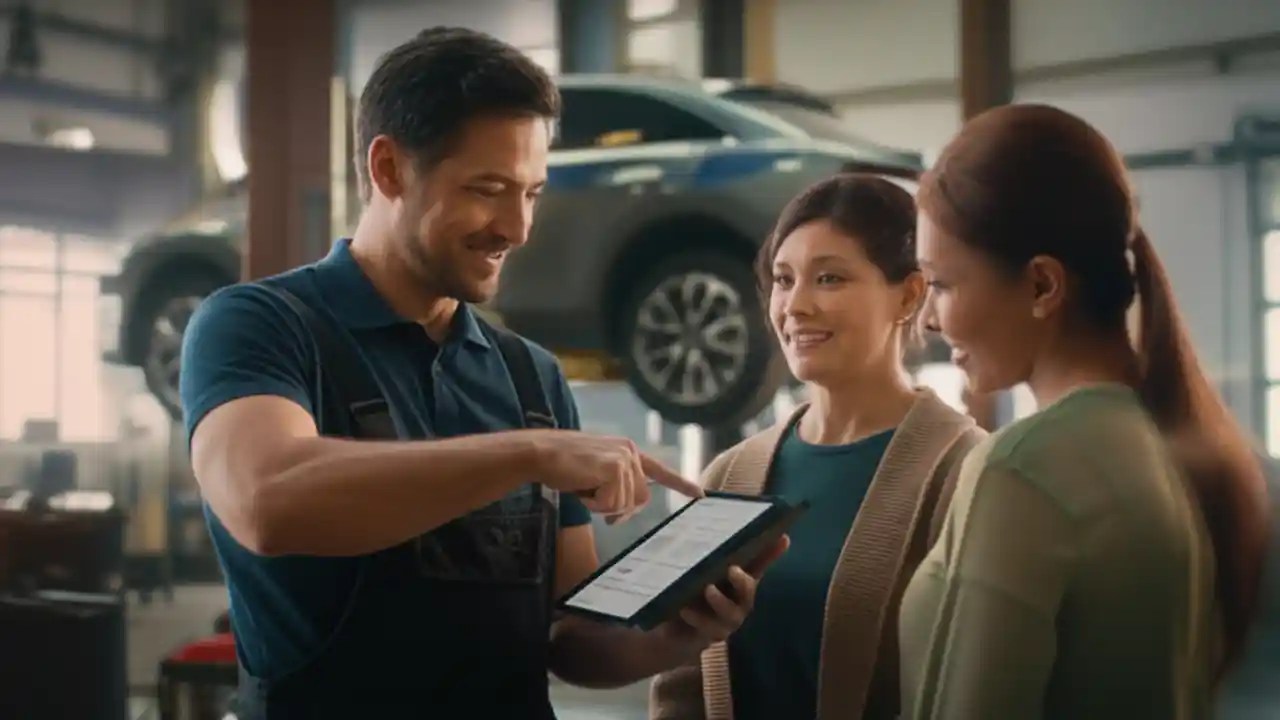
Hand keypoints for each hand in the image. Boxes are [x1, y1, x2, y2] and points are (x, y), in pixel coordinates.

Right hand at [533, 431, 702, 518]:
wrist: (542, 452)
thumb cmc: (563, 465)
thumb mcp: (595, 475)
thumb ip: (615, 487)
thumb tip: (621, 513)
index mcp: (627, 451)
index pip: (659, 470)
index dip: (680, 483)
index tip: (700, 494)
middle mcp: (630, 452)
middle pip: (639, 499)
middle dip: (617, 508)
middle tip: (593, 500)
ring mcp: (624, 459)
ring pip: (624, 504)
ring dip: (601, 504)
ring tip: (583, 485)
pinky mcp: (615, 468)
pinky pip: (611, 503)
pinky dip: (594, 503)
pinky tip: (581, 486)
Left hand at [659, 534, 789, 647]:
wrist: (672, 629)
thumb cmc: (688, 591)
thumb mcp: (693, 568)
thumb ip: (701, 547)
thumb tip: (700, 503)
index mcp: (737, 579)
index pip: (759, 562)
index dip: (772, 551)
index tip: (783, 536)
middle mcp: (738, 600)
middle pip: (748, 591)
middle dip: (743, 581)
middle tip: (733, 569)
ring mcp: (726, 621)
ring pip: (731, 613)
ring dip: (720, 601)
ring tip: (708, 589)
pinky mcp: (708, 636)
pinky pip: (706, 629)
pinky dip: (697, 619)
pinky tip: (684, 609)